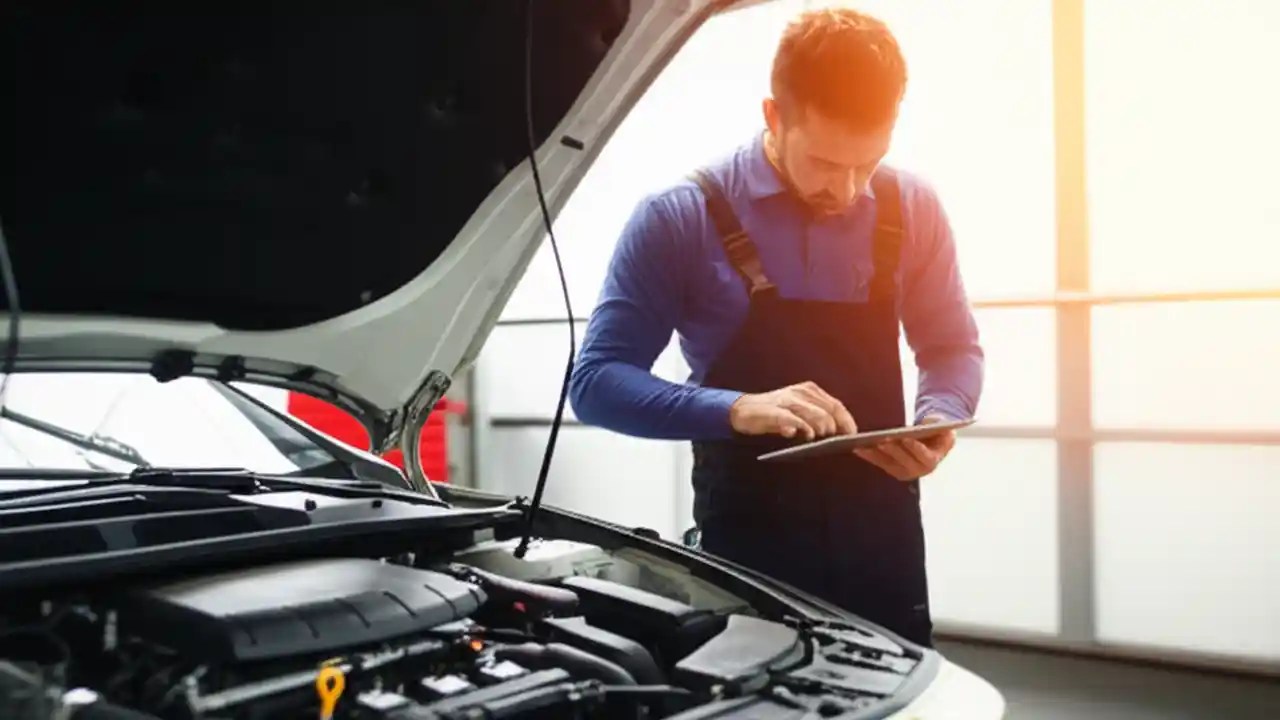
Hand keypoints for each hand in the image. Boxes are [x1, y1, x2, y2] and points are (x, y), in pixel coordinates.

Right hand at [729, 381, 856, 439]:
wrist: (743, 410)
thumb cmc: (775, 413)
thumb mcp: (798, 410)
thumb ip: (816, 417)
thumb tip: (837, 433)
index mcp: (809, 390)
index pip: (835, 405)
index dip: (846, 420)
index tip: (854, 435)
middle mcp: (800, 392)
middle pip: (827, 410)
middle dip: (834, 426)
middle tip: (835, 440)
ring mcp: (787, 400)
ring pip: (812, 414)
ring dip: (819, 427)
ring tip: (818, 437)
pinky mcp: (773, 411)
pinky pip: (790, 419)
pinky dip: (798, 427)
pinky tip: (800, 434)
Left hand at [853, 414, 957, 481]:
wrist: (933, 441)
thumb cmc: (937, 432)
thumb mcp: (943, 426)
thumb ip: (939, 425)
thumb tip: (932, 422)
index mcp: (933, 460)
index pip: (925, 457)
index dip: (915, 448)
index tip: (906, 438)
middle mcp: (919, 470)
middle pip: (904, 461)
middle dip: (892, 450)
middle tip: (880, 440)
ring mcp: (905, 472)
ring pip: (888, 464)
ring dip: (875, 455)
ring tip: (863, 444)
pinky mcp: (893, 470)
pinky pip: (880, 463)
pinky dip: (869, 456)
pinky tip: (858, 448)